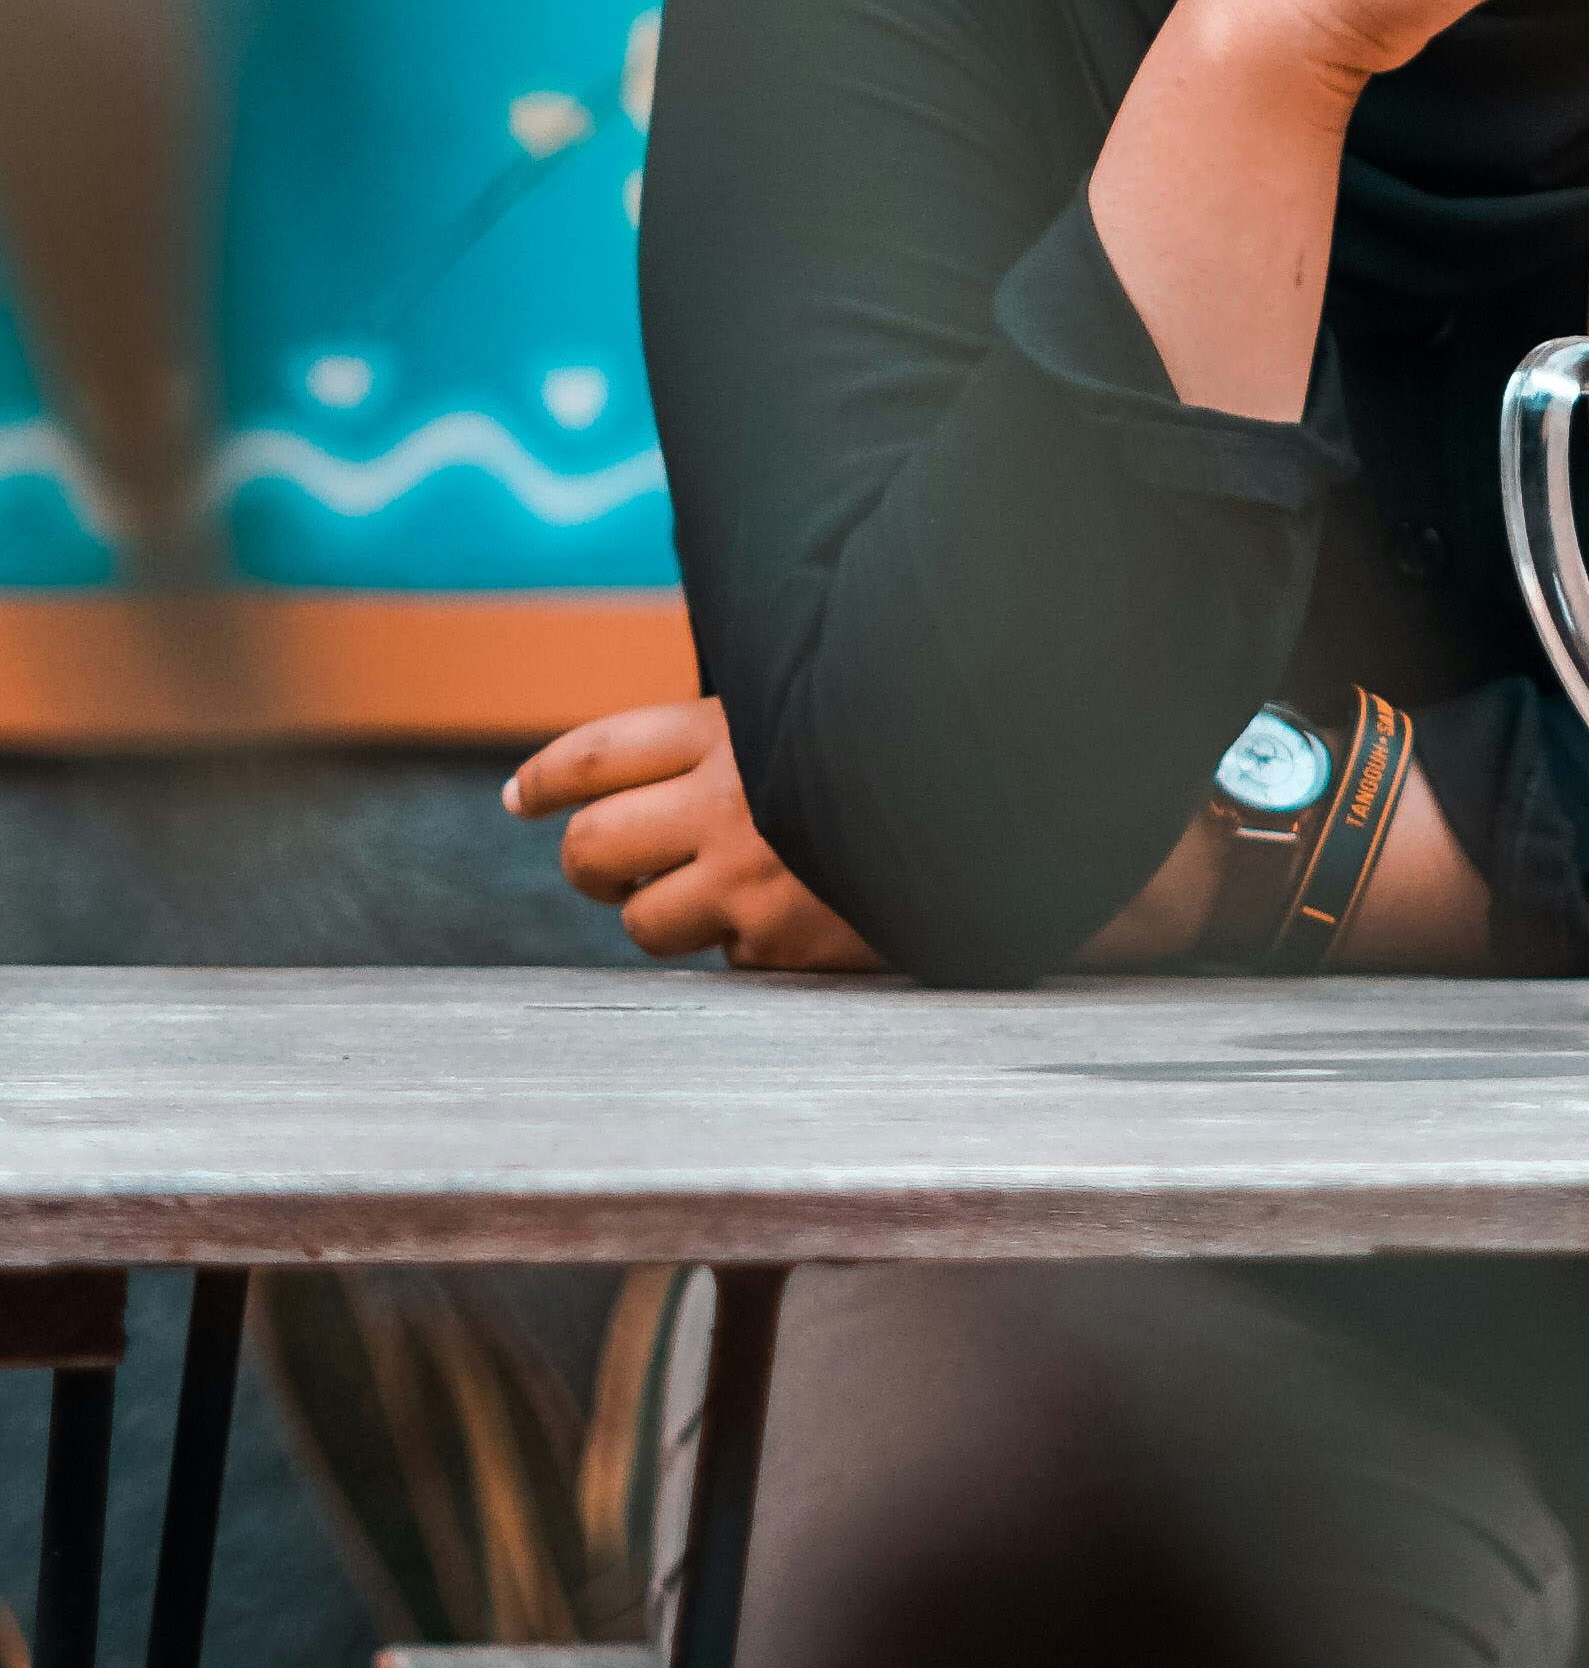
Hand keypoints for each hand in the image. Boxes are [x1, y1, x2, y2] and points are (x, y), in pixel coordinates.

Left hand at [507, 698, 877, 972]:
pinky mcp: (786, 946)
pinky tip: (800, 915)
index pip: (595, 755)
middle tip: (609, 869)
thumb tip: (652, 765)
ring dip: (664, 914)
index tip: (519, 800)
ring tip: (714, 896)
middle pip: (591, 848)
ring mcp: (752, 882)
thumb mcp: (809, 706)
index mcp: (727, 728)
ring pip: (644, 924)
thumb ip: (736, 734)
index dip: (544, 779)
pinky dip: (750, 945)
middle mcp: (726, 804)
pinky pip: (729, 962)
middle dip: (587, 864)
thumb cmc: (895, 740)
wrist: (991, 800)